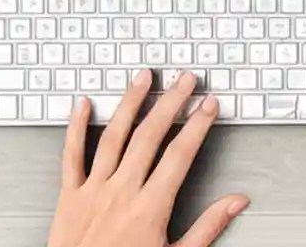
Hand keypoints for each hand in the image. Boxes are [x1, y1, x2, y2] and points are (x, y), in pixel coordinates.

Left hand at [47, 69, 249, 246]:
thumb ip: (208, 227)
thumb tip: (236, 202)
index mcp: (150, 208)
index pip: (180, 154)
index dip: (198, 125)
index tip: (208, 105)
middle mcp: (121, 192)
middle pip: (150, 136)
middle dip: (171, 102)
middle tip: (185, 80)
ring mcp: (94, 190)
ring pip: (114, 136)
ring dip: (130, 103)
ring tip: (143, 78)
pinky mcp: (69, 196)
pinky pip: (71, 155)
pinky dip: (76, 126)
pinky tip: (82, 104)